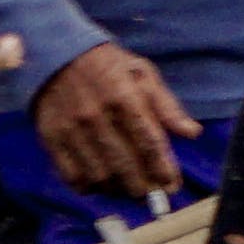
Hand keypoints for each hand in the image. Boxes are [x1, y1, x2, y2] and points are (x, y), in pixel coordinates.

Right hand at [28, 43, 201, 206]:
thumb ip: (167, 106)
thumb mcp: (142, 74)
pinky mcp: (52, 137)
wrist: (56, 52)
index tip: (171, 185)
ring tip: (125, 187)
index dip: (163, 170)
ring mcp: (72, 129)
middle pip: (125, 166)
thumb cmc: (107, 65)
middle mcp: (97, 115)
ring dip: (117, 189)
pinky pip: (72, 176)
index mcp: (124, 96)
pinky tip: (99, 182)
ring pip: (99, 176)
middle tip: (149, 191)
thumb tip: (192, 133)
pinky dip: (88, 187)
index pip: (149, 143)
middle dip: (142, 187)